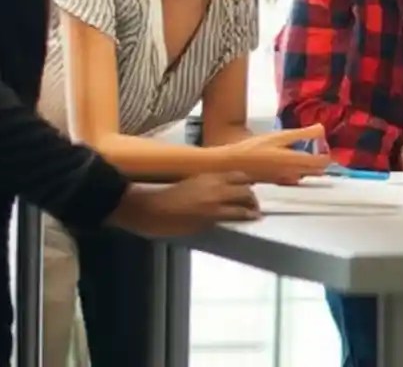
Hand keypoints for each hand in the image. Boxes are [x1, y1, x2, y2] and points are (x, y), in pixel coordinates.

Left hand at [108, 172, 259, 236]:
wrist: (144, 207)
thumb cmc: (166, 224)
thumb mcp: (192, 229)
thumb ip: (212, 222)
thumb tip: (225, 218)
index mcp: (214, 209)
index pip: (241, 210)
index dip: (251, 214)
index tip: (258, 217)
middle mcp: (216, 192)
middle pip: (244, 191)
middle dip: (253, 199)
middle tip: (255, 206)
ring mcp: (209, 180)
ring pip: (238, 177)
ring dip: (246, 184)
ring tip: (247, 191)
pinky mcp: (201, 174)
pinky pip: (225, 174)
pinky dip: (234, 178)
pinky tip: (231, 184)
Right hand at [223, 125, 330, 183]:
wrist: (235, 162)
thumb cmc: (256, 147)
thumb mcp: (280, 137)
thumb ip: (302, 134)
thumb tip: (322, 129)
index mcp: (297, 162)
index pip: (322, 162)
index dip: (326, 152)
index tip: (321, 143)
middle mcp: (295, 174)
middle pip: (316, 170)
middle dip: (319, 158)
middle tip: (313, 145)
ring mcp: (286, 180)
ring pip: (306, 174)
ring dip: (309, 164)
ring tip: (302, 150)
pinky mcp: (278, 181)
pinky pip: (295, 177)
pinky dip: (298, 169)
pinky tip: (289, 159)